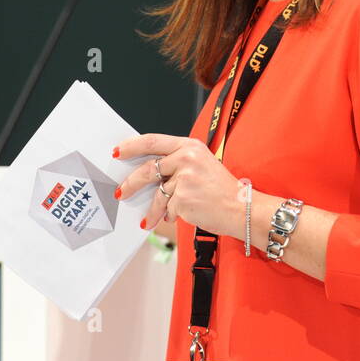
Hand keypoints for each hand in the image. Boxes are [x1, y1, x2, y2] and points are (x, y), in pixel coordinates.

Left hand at [114, 134, 242, 238]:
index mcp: (190, 146)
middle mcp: (186, 158)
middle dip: (130, 183)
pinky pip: (168, 209)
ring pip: (158, 194)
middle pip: (148, 168)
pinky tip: (182, 216)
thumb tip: (148, 173)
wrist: (242, 208)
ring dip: (152, 210)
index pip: (153, 141)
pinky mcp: (184, 198)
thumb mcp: (201, 164)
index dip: (132, 146)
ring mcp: (185, 179)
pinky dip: (171, 216)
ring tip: (149, 219)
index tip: (118, 152)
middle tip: (120, 193)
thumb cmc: (221, 189)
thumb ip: (177, 163)